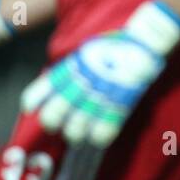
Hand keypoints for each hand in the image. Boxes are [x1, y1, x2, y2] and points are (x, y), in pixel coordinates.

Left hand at [20, 0, 179, 147]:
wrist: (145, 42)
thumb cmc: (116, 46)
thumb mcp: (87, 53)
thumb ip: (72, 70)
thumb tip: (57, 88)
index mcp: (72, 68)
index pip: (41, 91)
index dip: (33, 103)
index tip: (34, 108)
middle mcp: (81, 84)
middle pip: (53, 115)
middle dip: (52, 124)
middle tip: (59, 126)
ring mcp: (99, 97)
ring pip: (74, 129)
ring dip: (74, 135)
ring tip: (79, 135)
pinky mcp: (118, 106)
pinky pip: (101, 133)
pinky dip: (98, 138)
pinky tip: (98, 136)